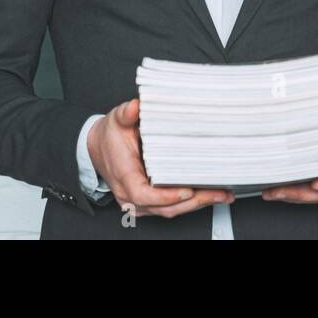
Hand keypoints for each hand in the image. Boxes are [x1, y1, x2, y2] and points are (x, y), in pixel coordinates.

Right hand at [89, 97, 234, 217]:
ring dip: (196, 205)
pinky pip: (167, 209)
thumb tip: (136, 106)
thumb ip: (127, 113)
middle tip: (218, 193)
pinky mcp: (145, 203)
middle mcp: (129, 194)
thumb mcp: (117, 119)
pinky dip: (188, 204)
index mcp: (123, 174)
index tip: (186, 191)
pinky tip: (207, 196)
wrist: (96, 148)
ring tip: (221, 195)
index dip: (165, 196)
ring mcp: (136, 202)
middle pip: (163, 208)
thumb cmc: (109, 137)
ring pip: (168, 211)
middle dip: (193, 202)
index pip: (143, 194)